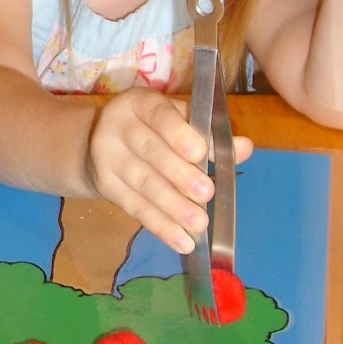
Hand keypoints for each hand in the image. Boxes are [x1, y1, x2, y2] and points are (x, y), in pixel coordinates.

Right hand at [85, 88, 253, 254]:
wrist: (98, 144)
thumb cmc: (152, 129)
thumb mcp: (177, 122)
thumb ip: (210, 135)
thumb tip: (244, 147)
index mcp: (139, 102)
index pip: (159, 115)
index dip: (178, 134)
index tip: (199, 153)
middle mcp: (117, 125)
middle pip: (150, 152)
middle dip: (180, 175)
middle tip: (207, 194)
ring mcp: (106, 157)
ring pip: (143, 184)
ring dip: (173, 207)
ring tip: (199, 224)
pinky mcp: (105, 186)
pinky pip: (135, 208)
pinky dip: (161, 227)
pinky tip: (182, 241)